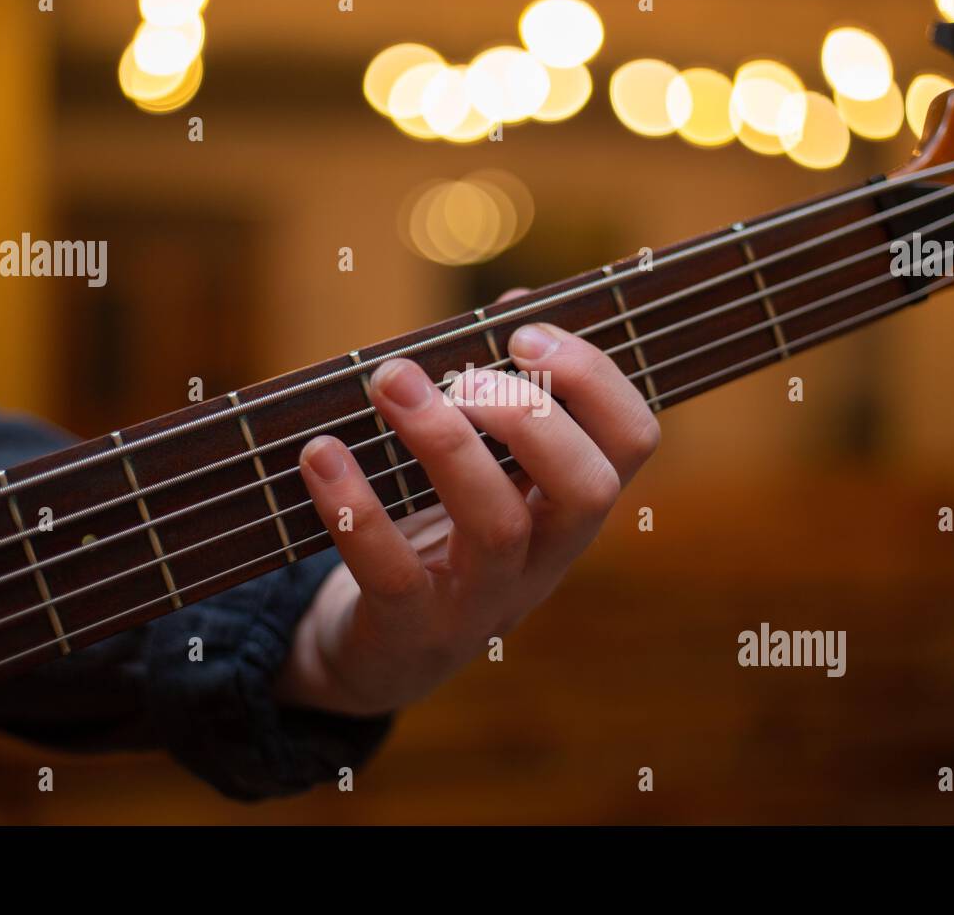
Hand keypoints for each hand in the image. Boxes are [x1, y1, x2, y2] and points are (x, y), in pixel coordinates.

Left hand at [276, 298, 660, 715]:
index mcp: (567, 507)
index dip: (594, 378)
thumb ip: (501, 390)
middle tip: (460, 375)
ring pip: (498, 526)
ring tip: (390, 383)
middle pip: (587, 488)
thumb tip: (518, 301)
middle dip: (530, 413)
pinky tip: (321, 454)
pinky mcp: (412, 633)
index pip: (631, 442)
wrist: (377, 651)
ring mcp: (483, 604)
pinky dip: (356, 508)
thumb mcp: (478, 469)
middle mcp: (544, 559)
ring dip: (444, 442)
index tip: (524, 333)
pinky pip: (394, 574)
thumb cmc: (433, 534)